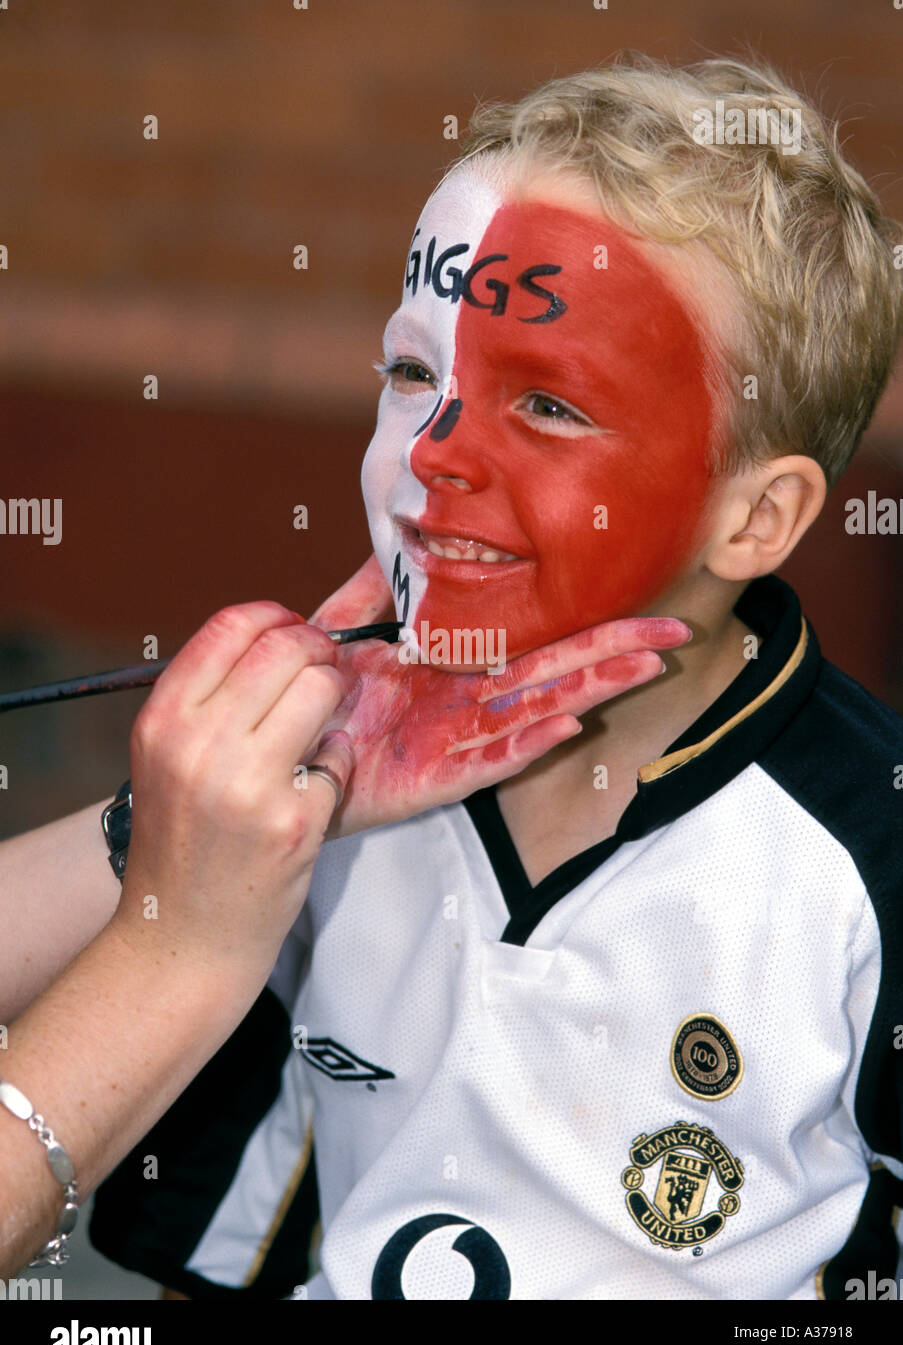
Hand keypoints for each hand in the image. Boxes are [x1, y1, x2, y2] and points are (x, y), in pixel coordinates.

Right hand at [117, 602, 353, 972]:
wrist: (181, 939)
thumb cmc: (181, 844)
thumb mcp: (167, 759)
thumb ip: (210, 702)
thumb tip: (282, 640)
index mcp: (162, 719)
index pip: (230, 625)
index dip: (276, 616)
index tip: (295, 629)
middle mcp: (198, 744)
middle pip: (286, 648)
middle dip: (320, 650)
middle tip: (329, 668)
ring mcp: (248, 783)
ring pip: (321, 689)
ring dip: (336, 695)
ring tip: (327, 719)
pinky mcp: (294, 821)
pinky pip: (339, 756)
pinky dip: (336, 765)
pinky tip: (314, 788)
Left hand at [310, 555, 689, 837]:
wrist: (274, 756)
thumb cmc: (316, 701)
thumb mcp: (346, 629)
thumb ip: (377, 588)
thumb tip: (405, 535)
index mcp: (458, 671)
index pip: (536, 644)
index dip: (587, 627)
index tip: (639, 607)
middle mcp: (470, 706)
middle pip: (557, 672)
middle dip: (616, 653)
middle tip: (676, 633)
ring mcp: (459, 743)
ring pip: (540, 711)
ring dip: (593, 689)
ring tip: (645, 667)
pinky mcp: (436, 777)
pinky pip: (491, 757)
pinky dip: (531, 741)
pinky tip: (571, 720)